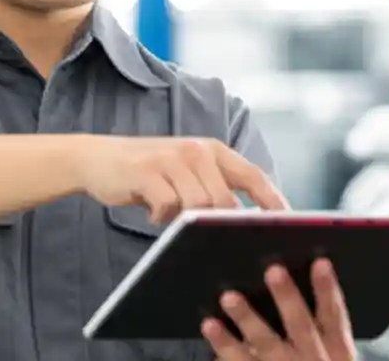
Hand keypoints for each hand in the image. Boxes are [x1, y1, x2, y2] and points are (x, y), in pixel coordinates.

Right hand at [77, 136, 288, 222]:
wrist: (98, 157)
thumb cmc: (150, 172)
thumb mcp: (187, 171)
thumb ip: (214, 187)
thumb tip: (244, 222)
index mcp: (213, 150)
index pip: (254, 175)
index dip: (274, 201)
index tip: (289, 224)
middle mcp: (197, 150)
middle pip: (225, 200)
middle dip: (219, 224)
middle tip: (207, 238)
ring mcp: (171, 159)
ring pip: (198, 205)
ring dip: (184, 220)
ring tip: (168, 215)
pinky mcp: (146, 171)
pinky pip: (167, 206)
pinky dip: (160, 217)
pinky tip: (151, 212)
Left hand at [202, 259, 356, 360]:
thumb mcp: (333, 359)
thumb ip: (319, 329)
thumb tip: (291, 274)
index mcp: (336, 353)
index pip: (334, 318)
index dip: (328, 291)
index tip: (320, 263)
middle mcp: (312, 360)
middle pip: (300, 326)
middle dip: (287, 298)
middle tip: (273, 271)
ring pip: (266, 344)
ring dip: (248, 320)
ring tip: (229, 297)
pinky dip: (224, 346)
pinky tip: (210, 326)